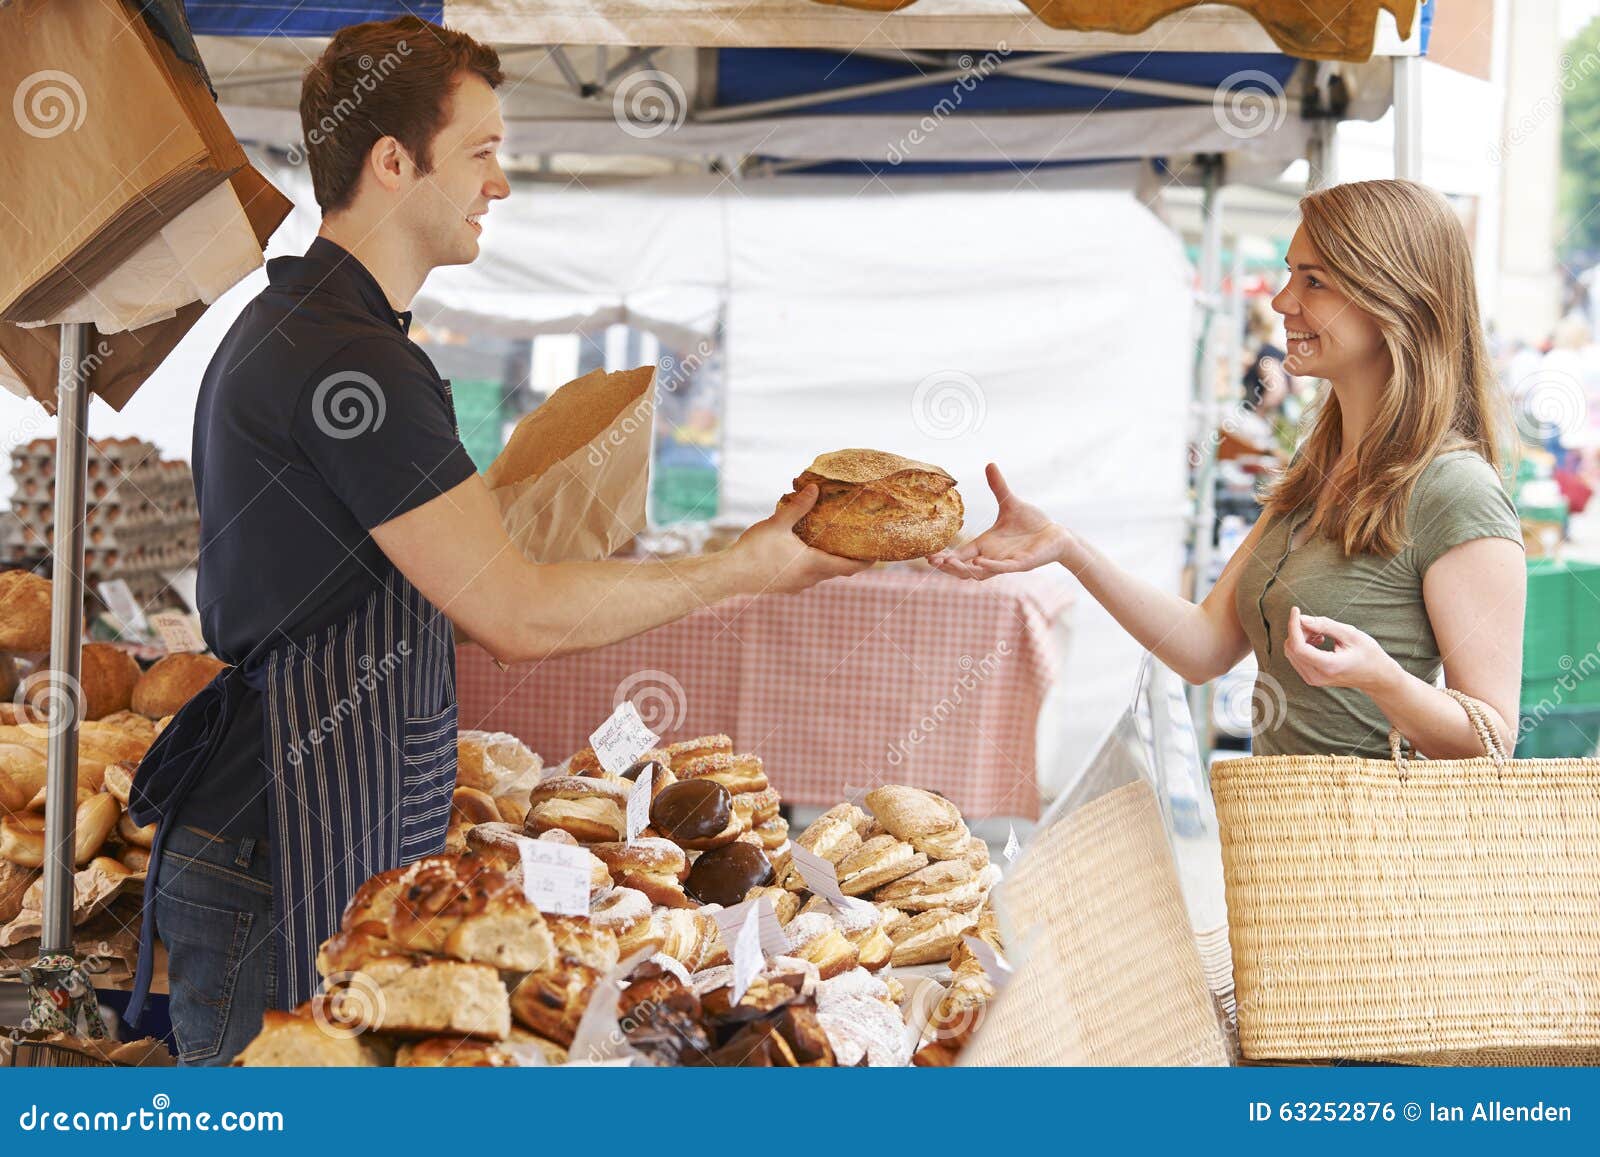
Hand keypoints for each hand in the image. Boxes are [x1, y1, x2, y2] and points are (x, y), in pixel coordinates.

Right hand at [731, 484, 870, 594]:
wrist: (730, 575)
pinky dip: (813, 566)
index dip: (866, 562)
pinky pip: (807, 577)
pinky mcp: (785, 587)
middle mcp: (809, 579)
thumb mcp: (777, 524)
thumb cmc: (755, 550)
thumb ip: (798, 507)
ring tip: (834, 546)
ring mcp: (797, 585)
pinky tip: (805, 554)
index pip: (848, 567)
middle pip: (838, 571)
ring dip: (830, 562)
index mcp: (813, 564)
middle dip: (850, 560)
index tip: (878, 555)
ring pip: (821, 574)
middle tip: (860, 546)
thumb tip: (814, 488)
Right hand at [928, 464, 1071, 579]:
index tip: (929, 555)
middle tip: (933, 561)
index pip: (960, 555)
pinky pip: (1003, 568)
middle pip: (964, 570)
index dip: (944, 557)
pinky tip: (979, 560)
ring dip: (964, 570)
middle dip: (948, 567)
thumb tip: (989, 464)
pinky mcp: (1021, 564)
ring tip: (948, 562)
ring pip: (980, 573)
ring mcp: (1006, 562)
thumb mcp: (1010, 503)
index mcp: (986, 545)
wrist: (1056, 534)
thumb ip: (998, 487)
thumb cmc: (1032, 523)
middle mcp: (992, 557)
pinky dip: (990, 565)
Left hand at [1283, 605, 1398, 693]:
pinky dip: (1302, 645)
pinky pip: (1297, 658)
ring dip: (1300, 637)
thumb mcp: (1351, 634)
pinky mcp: (1311, 678)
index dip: (1293, 626)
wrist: (1377, 676)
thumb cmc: (1368, 654)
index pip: (1298, 646)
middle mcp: (1317, 676)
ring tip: (1321, 633)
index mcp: (1328, 666)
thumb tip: (1302, 619)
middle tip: (1317, 624)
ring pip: (1291, 653)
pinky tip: (1318, 640)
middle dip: (1299, 630)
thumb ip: (1325, 625)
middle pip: (1292, 648)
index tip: (1296, 610)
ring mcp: (1313, 679)